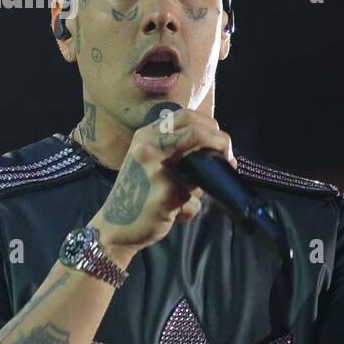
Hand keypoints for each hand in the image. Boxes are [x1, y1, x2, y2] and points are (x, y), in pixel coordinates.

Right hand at [89, 108, 236, 259]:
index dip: (211, 126)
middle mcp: (149, 147)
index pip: (186, 116)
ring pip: (201, 168)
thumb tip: (214, 151)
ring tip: (186, 198)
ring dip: (203, 185)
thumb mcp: (150, 162)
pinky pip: (194, 201)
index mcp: (147, 136)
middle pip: (198, 132)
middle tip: (228, 160)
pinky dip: (190, 210)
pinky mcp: (166, 194)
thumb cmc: (137, 195)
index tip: (221, 142)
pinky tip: (175, 216)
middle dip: (221, 143)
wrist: (115, 227)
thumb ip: (176, 151)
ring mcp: (156, 169)